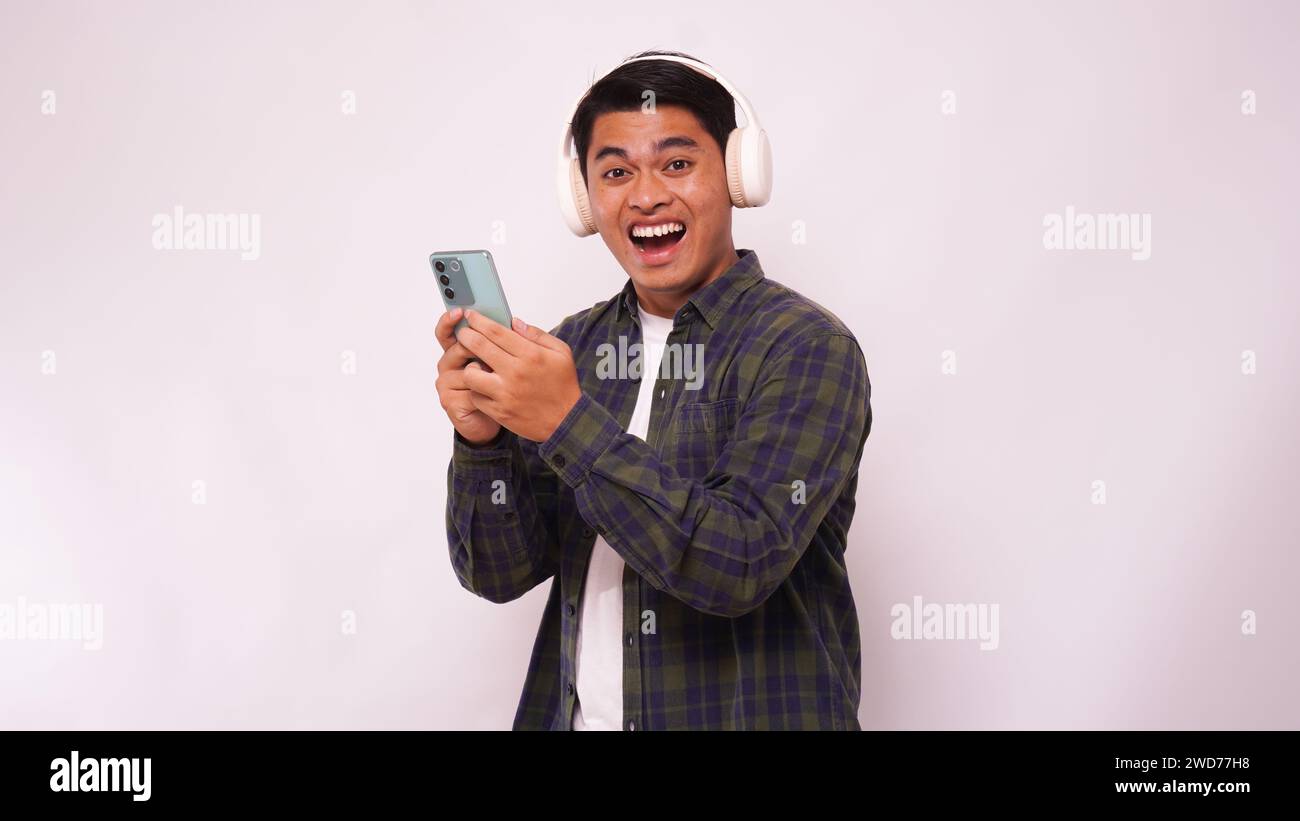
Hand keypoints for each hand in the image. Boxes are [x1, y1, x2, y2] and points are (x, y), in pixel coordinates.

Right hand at [435, 307, 502, 444]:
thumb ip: (509, 340)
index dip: (450, 320)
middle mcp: (449, 364)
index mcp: (459, 349)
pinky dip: (485, 393)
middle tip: (493, 343)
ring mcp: (447, 384)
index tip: (462, 311)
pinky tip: (498, 394)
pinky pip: (468, 392)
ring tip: (500, 373)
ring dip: (484, 372)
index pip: (448, 331)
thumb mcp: (507, 359)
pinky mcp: (451, 403)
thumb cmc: (503, 386)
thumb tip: (514, 322)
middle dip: (474, 345)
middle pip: (456, 348)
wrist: (503, 418)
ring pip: (465, 370)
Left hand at [454, 309, 581, 442]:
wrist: (566, 421)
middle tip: (463, 333)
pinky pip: (475, 397)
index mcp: (530, 354)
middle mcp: (515, 372)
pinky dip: (476, 390)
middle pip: (478, 346)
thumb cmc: (563, 385)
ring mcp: (505, 393)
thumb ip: (537, 335)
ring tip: (476, 366)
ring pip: (470, 374)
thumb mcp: (561, 353)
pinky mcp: (499, 411)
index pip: (495, 331)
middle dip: (465, 335)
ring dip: (469, 366)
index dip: (479, 320)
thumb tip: (514, 322)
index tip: (471, 316)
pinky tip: (483, 387)